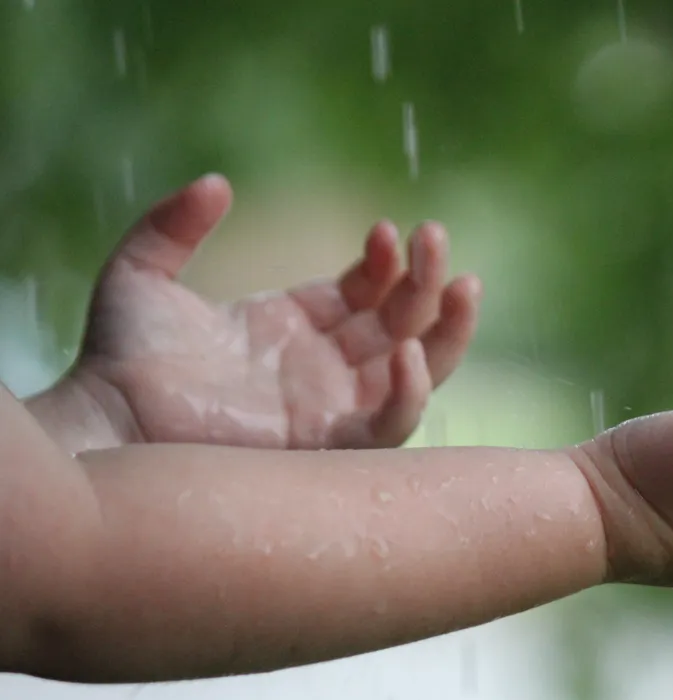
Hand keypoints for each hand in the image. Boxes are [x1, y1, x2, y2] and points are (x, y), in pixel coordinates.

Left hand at [65, 174, 480, 449]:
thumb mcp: (142, 273)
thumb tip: (218, 182)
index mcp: (293, 327)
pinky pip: (389, 425)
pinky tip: (407, 351)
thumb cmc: (120, 356)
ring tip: (465, 282)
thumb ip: (175, 224)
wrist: (108, 417)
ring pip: (418, 371)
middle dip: (428, 279)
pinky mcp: (325, 443)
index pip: (367, 291)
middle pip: (404, 322)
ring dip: (448, 329)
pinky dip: (410, 392)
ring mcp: (330, 405)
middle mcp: (322, 367)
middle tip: (435, 234)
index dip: (386, 261)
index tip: (384, 230)